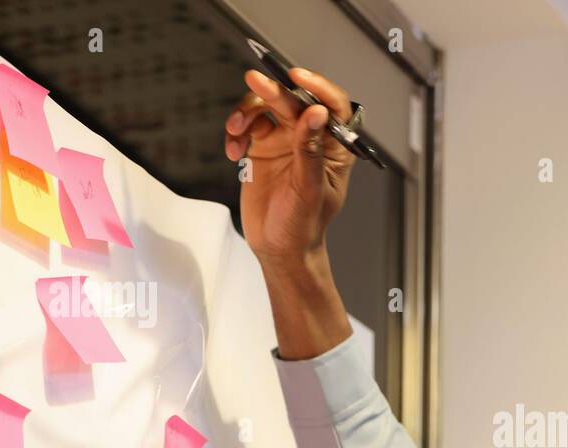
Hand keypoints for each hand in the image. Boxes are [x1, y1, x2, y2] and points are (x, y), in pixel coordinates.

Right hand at [223, 67, 356, 268]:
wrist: (278, 249)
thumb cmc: (303, 226)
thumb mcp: (308, 190)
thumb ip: (309, 151)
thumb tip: (316, 113)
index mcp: (334, 149)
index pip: (333, 107)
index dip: (319, 87)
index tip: (298, 78)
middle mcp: (309, 139)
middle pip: (294, 101)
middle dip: (274, 91)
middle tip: (256, 81)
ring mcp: (284, 141)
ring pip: (267, 107)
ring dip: (248, 111)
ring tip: (236, 131)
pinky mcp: (261, 147)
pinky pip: (248, 124)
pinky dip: (236, 130)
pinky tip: (233, 150)